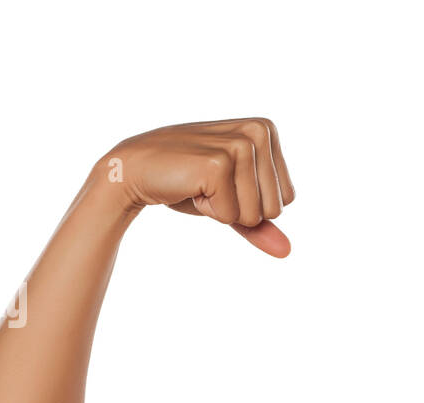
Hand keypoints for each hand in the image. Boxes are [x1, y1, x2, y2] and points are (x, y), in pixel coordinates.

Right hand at [97, 118, 295, 257]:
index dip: (251, 203)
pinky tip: (190, 187)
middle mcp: (258, 131)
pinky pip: (232, 216)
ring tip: (200, 184)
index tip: (223, 182)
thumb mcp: (230, 201)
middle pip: (275, 208)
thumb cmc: (186, 182)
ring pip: (256, 215)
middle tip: (209, 185)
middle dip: (240, 209)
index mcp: (266, 130)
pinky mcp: (218, 164)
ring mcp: (239, 145)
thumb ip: (260, 224)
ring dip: (223, 210)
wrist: (136, 170)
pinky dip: (208, 211)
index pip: (287, 198)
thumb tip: (286, 251)